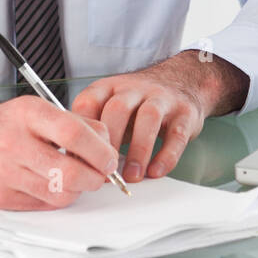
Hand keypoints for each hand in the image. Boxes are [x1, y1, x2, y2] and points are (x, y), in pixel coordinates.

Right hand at [0, 94, 118, 210]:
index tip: (110, 160)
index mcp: (28, 114)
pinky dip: (56, 197)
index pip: (73, 134)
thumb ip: (78, 124)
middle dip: (95, 178)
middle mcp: (12, 143)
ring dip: (77, 190)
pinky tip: (53, 184)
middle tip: (101, 175)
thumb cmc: (9, 125)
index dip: (99, 151)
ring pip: (59, 194)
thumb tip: (108, 148)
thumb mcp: (40, 109)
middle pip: (68, 172)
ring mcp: (3, 173)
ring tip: (77, 178)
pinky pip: (42, 205)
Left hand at [71, 53, 216, 182]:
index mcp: (109, 88)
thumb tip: (73, 164)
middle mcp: (134, 89)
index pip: (89, 102)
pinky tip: (156, 172)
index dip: (82, 133)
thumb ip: (94, 129)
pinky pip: (177, 133)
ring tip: (132, 177)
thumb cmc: (137, 103)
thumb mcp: (111, 106)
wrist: (182, 80)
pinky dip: (167, 155)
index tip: (79, 161)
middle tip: (105, 172)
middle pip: (118, 108)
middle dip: (110, 142)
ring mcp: (161, 98)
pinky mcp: (184, 113)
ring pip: (148, 118)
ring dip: (138, 150)